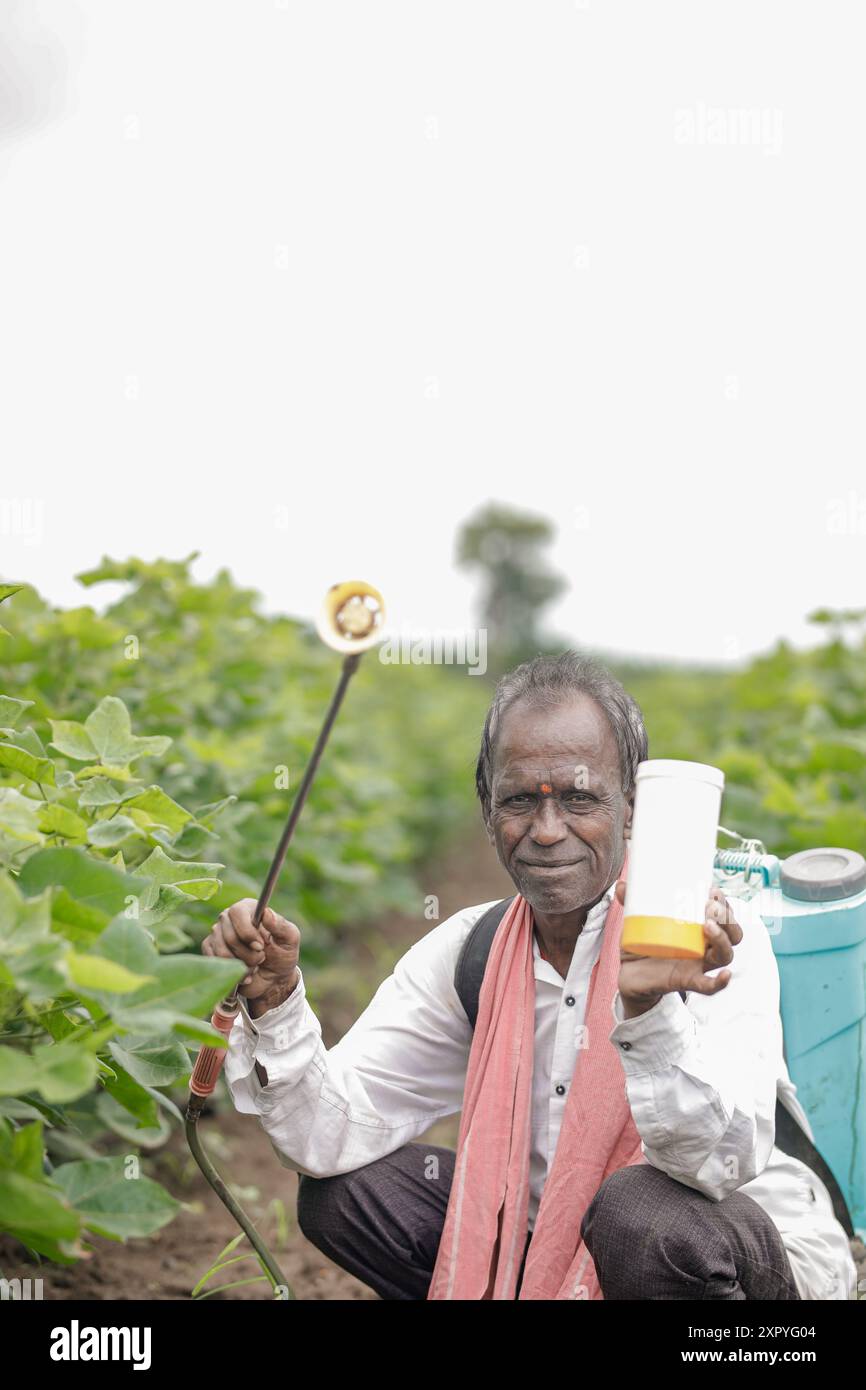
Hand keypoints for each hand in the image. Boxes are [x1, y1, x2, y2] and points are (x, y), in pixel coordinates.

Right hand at [201, 898, 299, 1017]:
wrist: (273, 979)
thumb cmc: (282, 954)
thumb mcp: (290, 939)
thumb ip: (281, 925)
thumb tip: (266, 913)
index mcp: (248, 908)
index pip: (237, 912)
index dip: (247, 932)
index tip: (261, 946)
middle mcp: (229, 917)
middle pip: (230, 936)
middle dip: (249, 954)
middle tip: (262, 958)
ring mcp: (217, 934)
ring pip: (222, 952)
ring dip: (243, 965)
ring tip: (254, 966)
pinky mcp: (211, 950)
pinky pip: (215, 962)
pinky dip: (233, 973)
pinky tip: (245, 974)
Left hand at [615, 882, 742, 1019]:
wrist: (631, 976)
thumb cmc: (642, 945)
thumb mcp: (637, 922)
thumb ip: (631, 903)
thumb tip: (621, 885)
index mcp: (698, 928)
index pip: (723, 913)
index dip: (723, 902)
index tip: (711, 889)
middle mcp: (704, 946)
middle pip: (732, 933)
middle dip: (727, 917)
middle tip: (709, 905)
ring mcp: (698, 964)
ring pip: (725, 955)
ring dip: (722, 939)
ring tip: (709, 925)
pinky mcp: (687, 981)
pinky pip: (710, 986)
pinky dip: (720, 982)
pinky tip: (726, 975)